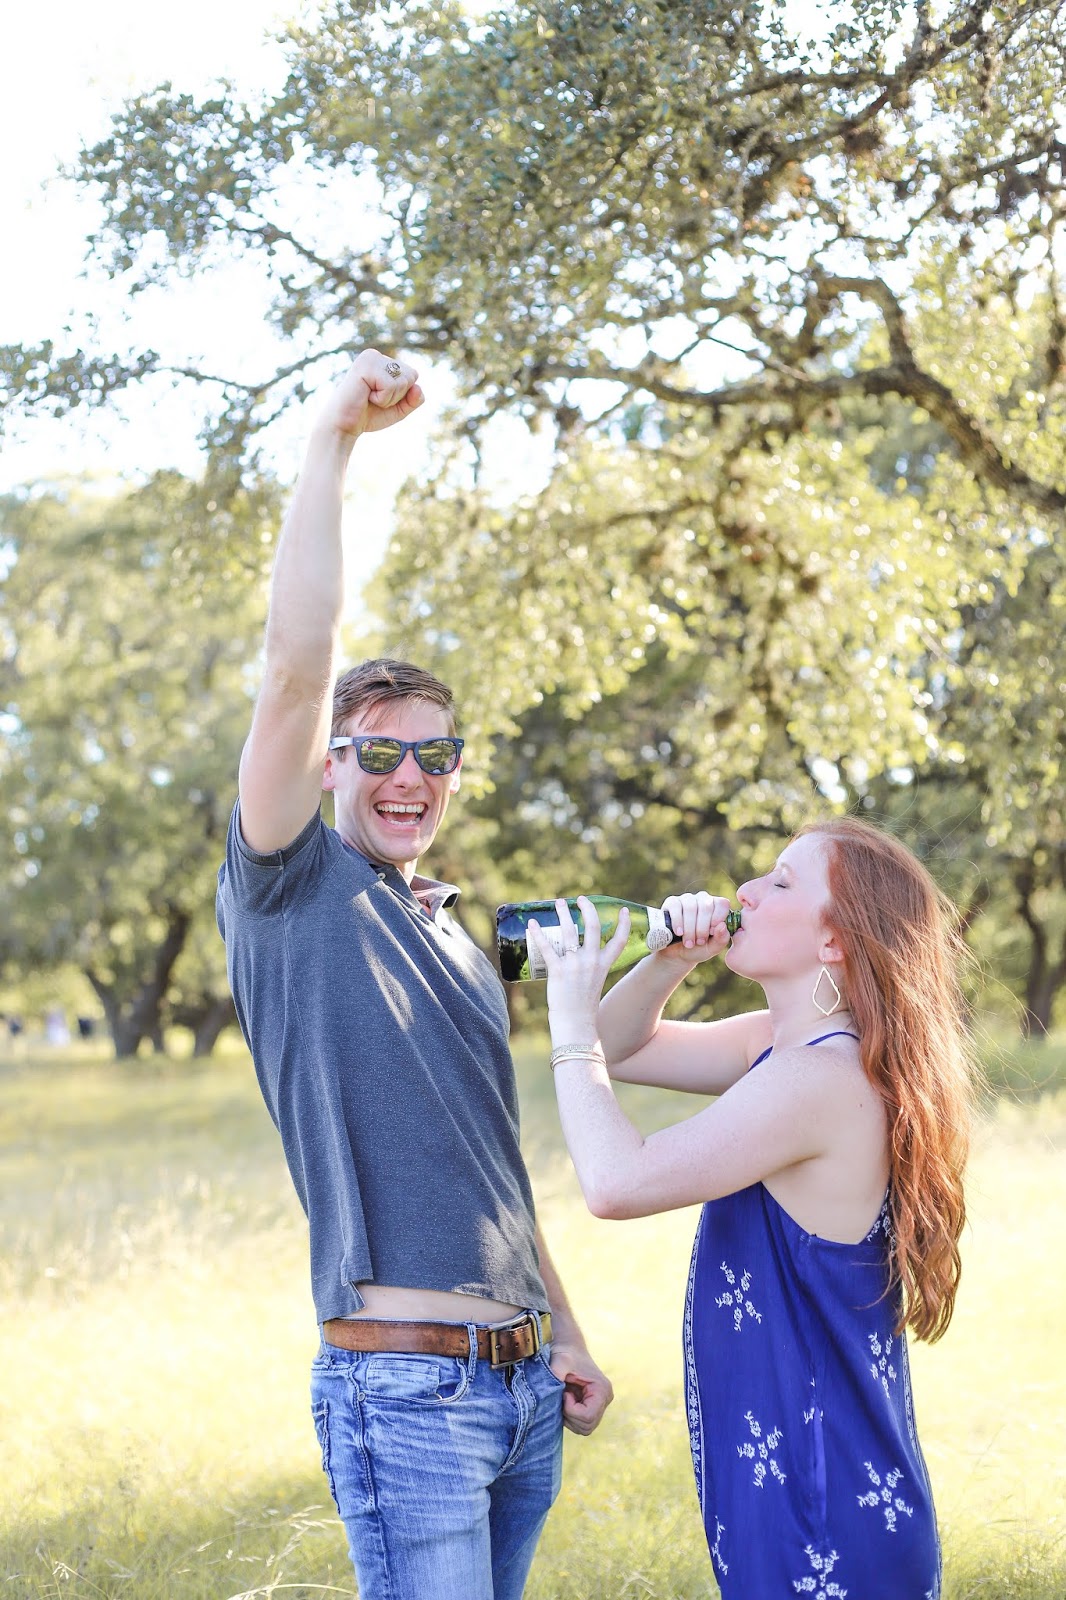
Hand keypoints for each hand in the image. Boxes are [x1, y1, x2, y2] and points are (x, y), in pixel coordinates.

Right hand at [314, 349, 423, 442]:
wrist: (344, 426)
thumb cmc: (368, 415)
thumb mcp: (398, 409)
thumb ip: (413, 400)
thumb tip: (418, 387)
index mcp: (383, 361)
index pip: (413, 375)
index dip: (402, 395)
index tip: (380, 398)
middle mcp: (376, 356)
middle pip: (411, 375)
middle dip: (397, 396)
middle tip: (374, 399)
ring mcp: (370, 358)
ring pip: (403, 380)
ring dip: (389, 398)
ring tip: (369, 398)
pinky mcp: (366, 366)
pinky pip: (391, 386)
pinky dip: (382, 399)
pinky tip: (366, 397)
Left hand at [527, 897, 629, 1037]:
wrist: (576, 1025)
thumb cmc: (583, 1008)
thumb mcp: (593, 984)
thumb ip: (589, 970)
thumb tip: (578, 961)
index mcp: (603, 965)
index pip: (619, 941)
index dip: (624, 924)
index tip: (623, 910)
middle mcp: (591, 961)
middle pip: (593, 927)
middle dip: (587, 909)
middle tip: (580, 899)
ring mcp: (575, 964)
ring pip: (570, 931)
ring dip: (563, 913)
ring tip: (559, 903)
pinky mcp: (558, 970)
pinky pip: (547, 947)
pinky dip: (538, 934)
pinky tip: (533, 924)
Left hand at [548, 1341, 613, 1435]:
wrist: (569, 1348)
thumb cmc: (565, 1353)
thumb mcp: (560, 1360)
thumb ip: (555, 1372)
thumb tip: (546, 1390)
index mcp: (602, 1390)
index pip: (587, 1416)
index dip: (571, 1409)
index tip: (564, 1393)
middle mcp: (605, 1399)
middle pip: (587, 1426)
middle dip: (569, 1415)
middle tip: (563, 1396)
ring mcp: (600, 1406)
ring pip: (584, 1429)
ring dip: (569, 1417)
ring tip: (564, 1397)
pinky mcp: (593, 1409)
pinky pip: (581, 1425)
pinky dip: (570, 1418)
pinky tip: (566, 1400)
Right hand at [658, 891, 734, 967]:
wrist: (677, 954)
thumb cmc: (698, 948)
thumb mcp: (712, 948)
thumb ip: (721, 939)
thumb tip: (722, 926)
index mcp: (716, 908)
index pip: (722, 903)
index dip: (718, 917)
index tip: (712, 932)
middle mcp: (702, 900)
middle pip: (706, 906)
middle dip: (702, 928)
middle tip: (699, 942)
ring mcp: (687, 899)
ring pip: (690, 906)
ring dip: (690, 927)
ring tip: (688, 943)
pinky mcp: (672, 902)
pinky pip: (675, 906)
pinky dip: (677, 921)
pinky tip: (679, 932)